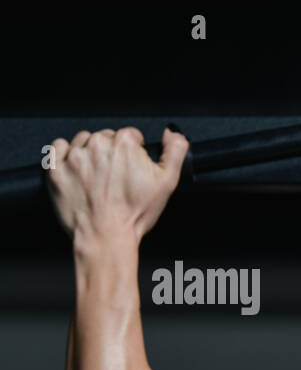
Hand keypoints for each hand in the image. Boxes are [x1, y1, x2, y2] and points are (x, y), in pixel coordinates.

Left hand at [47, 127, 188, 244]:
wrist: (106, 236)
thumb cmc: (134, 214)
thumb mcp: (168, 184)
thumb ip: (175, 152)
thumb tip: (172, 134)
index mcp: (124, 144)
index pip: (131, 136)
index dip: (134, 154)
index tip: (132, 169)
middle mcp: (98, 145)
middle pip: (106, 137)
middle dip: (112, 154)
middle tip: (115, 178)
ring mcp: (74, 156)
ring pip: (84, 141)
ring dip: (90, 153)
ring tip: (97, 177)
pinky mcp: (56, 167)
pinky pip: (58, 147)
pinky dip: (66, 154)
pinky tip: (77, 170)